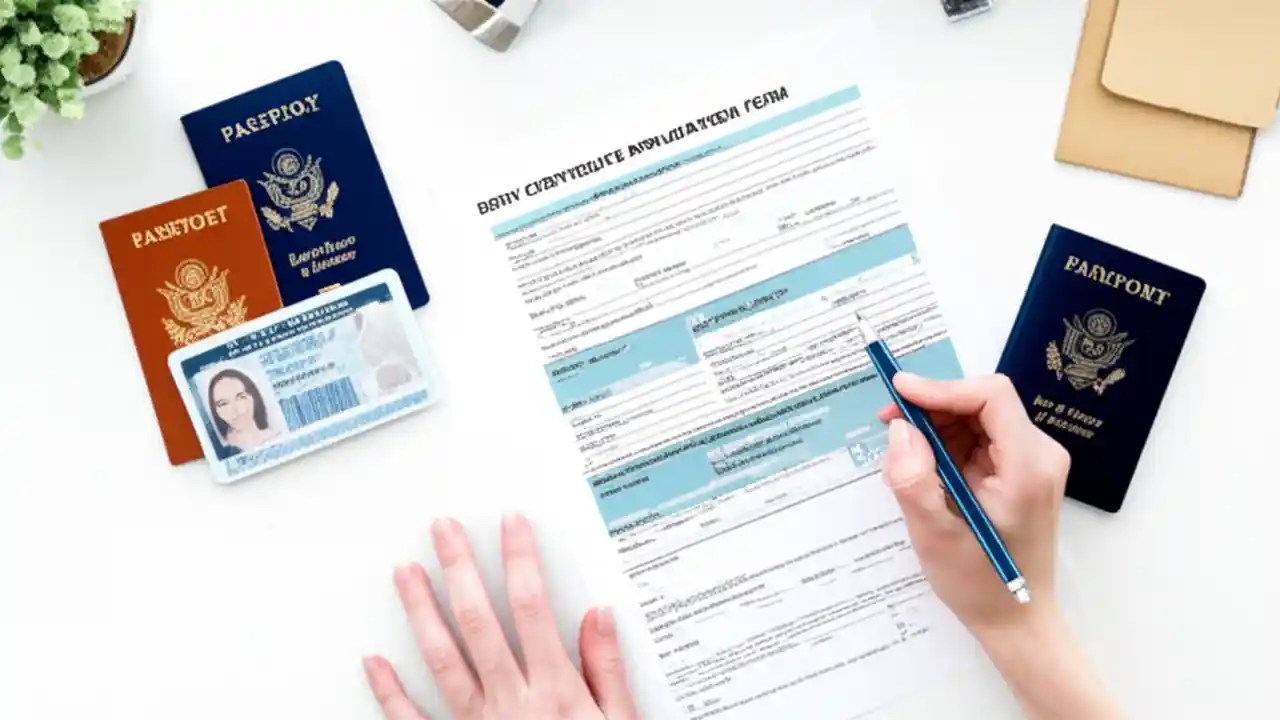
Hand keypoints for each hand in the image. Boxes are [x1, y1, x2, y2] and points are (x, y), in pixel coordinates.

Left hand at [363, 514, 639, 719]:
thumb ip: (608, 670)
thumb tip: (599, 615)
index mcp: (553, 690)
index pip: (533, 608)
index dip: (520, 560)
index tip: (511, 525)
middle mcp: (509, 702)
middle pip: (479, 622)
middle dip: (461, 569)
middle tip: (444, 530)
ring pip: (442, 659)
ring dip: (421, 612)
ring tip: (405, 572)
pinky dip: (390, 692)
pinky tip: (374, 662)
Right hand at [877, 373, 1069, 635]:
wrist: (1016, 620)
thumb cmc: (980, 585)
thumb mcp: (934, 535)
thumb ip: (914, 479)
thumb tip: (900, 429)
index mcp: (1027, 466)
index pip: (991, 397)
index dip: (942, 387)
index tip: (899, 393)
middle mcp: (1038, 455)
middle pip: (982, 403)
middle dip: (932, 407)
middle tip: (889, 426)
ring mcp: (1031, 462)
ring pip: (977, 417)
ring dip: (936, 427)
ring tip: (904, 460)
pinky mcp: (1019, 471)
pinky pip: (978, 439)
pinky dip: (946, 444)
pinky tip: (925, 471)